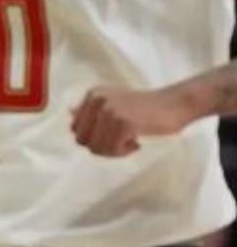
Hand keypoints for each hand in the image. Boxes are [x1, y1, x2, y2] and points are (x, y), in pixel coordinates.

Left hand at [71, 85, 195, 157]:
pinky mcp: (124, 122)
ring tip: (131, 142)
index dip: (93, 139)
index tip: (112, 136)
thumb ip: (91, 110)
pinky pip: (113, 149)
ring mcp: (111, 110)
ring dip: (114, 151)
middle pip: (83, 140)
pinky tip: (137, 143)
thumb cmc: (146, 109)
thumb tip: (69, 114)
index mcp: (93, 94)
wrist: (177, 104)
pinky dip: (125, 152)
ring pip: (97, 148)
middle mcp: (98, 99)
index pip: (76, 130)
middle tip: (122, 143)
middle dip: (102, 147)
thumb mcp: (115, 104)